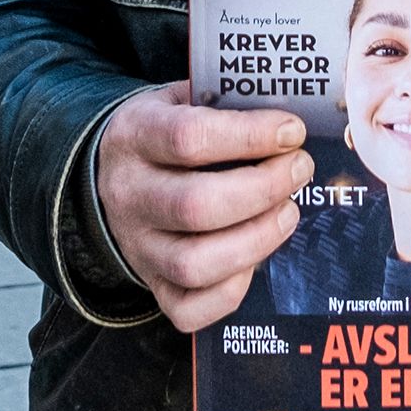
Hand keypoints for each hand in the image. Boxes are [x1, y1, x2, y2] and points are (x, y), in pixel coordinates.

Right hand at [94, 84, 311, 333]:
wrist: (111, 174)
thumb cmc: (165, 133)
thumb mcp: (181, 101)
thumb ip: (226, 102)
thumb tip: (290, 118)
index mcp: (135, 136)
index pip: (189, 139)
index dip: (250, 136)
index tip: (291, 131)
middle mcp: (129, 195)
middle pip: (197, 206)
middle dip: (263, 189)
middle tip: (299, 170)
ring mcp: (137, 246)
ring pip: (195, 262)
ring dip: (257, 240)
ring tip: (287, 212)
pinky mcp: (152, 285)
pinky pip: (189, 309)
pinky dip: (231, 291)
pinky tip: (255, 257)